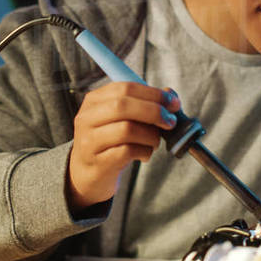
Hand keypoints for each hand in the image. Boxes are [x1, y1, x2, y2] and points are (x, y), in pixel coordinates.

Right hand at [66, 82, 181, 211]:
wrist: (90, 172)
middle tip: (170, 122)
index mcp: (94, 100)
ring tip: (155, 142)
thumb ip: (145, 103)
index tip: (173, 103)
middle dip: (154, 112)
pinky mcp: (97, 161)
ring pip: (127, 129)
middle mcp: (87, 118)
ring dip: (151, 136)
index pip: (125, 88)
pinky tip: (144, 155)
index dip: (153, 94)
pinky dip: (144, 152)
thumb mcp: (124, 118)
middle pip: (123, 106)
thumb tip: (170, 95)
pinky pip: (127, 151)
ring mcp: (89, 140)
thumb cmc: (111, 141)